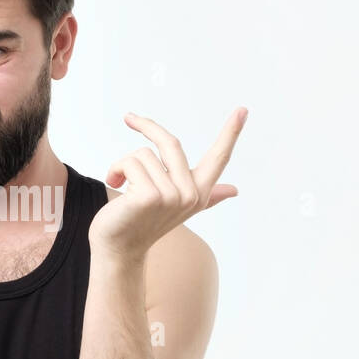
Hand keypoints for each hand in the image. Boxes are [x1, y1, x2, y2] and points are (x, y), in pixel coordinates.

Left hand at [89, 107, 247, 261]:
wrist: (117, 248)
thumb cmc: (141, 222)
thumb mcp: (176, 205)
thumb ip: (207, 195)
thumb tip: (234, 191)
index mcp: (198, 193)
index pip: (219, 159)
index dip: (231, 133)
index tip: (242, 110)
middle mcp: (189, 195)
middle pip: (171, 142)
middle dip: (147, 126)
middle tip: (129, 117)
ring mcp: (171, 197)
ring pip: (143, 153)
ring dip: (124, 165)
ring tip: (122, 186)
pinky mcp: (149, 196)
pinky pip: (130, 163)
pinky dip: (116, 171)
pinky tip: (116, 187)